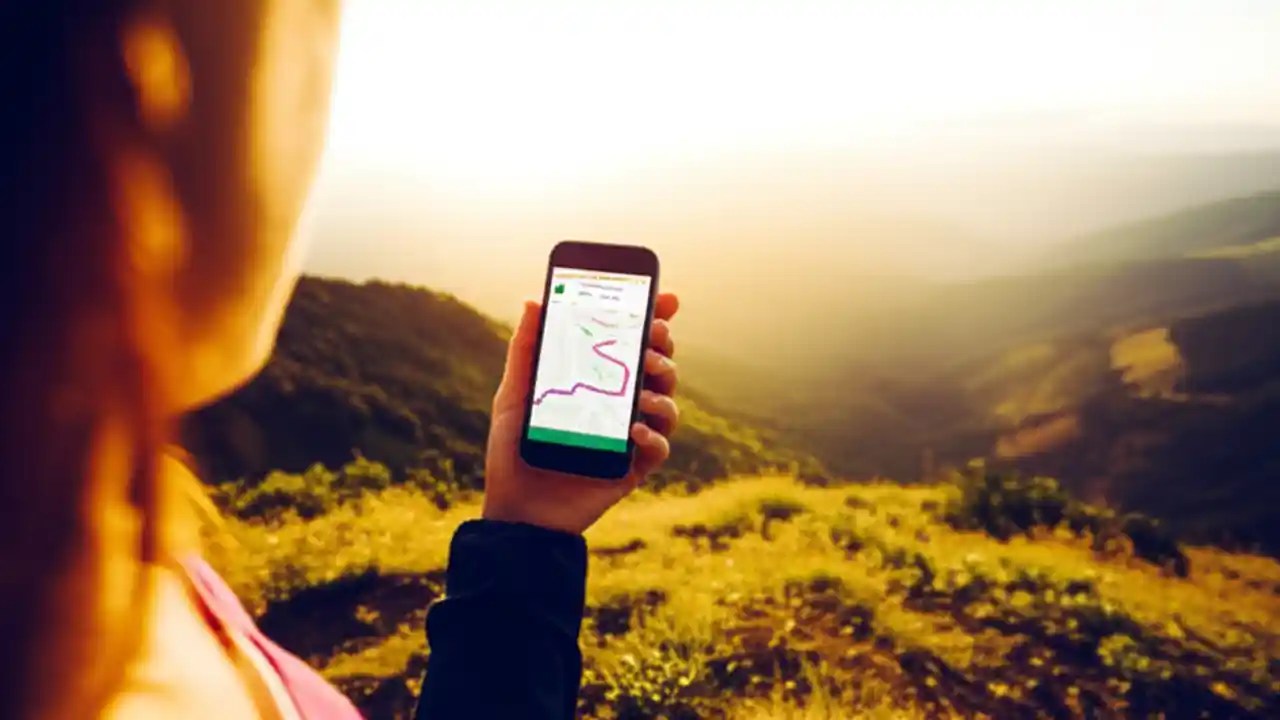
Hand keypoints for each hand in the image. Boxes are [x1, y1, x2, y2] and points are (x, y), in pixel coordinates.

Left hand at [482, 293, 680, 534]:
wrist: (514, 508)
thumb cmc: (514, 450)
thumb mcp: (515, 394)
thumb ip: (526, 350)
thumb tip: (533, 301)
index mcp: (599, 381)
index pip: (634, 343)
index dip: (656, 319)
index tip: (667, 298)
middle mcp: (622, 405)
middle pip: (660, 368)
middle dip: (663, 348)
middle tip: (653, 337)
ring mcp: (631, 437)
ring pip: (667, 404)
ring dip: (662, 390)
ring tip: (639, 390)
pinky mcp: (633, 469)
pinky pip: (659, 448)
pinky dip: (653, 436)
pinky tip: (634, 430)